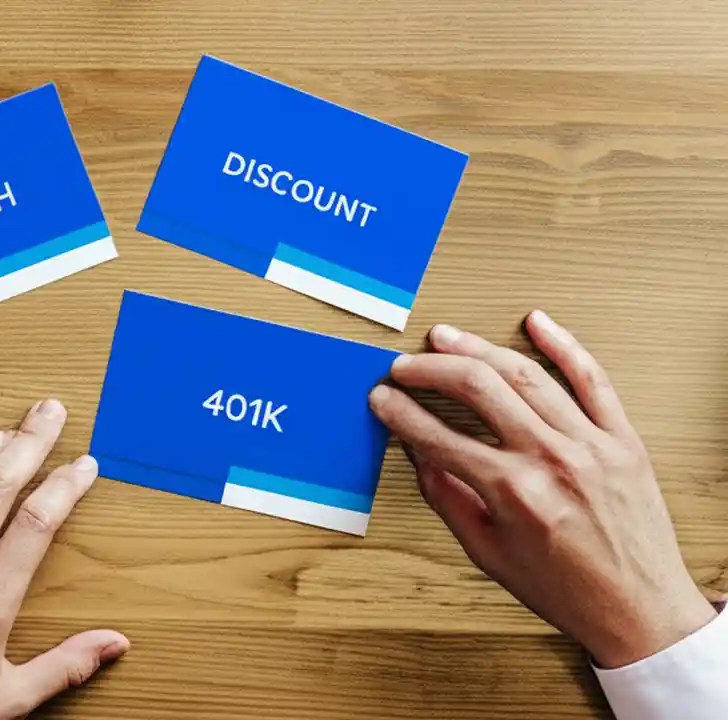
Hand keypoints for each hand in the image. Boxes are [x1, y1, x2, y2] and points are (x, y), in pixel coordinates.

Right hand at [369, 310, 713, 667]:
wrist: (640, 610)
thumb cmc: (567, 590)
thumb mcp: (488, 554)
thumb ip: (449, 499)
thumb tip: (420, 457)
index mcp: (513, 493)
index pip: (438, 437)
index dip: (401, 413)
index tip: (382, 400)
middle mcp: (551, 459)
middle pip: (478, 388)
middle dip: (430, 370)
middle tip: (404, 365)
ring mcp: (590, 443)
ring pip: (525, 374)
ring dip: (478, 348)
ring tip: (446, 337)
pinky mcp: (622, 439)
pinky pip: (592, 379)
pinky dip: (564, 345)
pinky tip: (537, 323)